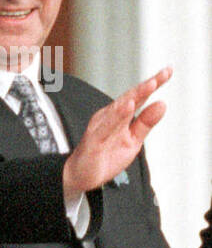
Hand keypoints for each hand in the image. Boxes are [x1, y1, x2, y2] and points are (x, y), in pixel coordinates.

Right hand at [63, 66, 169, 198]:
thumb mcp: (133, 140)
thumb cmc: (104, 157)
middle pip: (130, 97)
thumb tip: (162, 104)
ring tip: (150, 85)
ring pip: (119, 109)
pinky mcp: (94, 140)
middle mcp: (109, 117)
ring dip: (134, 96)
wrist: (79, 176)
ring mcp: (100, 127)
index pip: (138, 97)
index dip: (153, 83)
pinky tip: (127, 107)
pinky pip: (106, 126)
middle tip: (163, 74)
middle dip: (147, 85)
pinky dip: (117, 116)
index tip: (168, 71)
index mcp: (119, 116)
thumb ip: (145, 123)